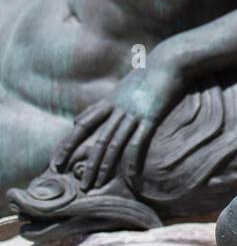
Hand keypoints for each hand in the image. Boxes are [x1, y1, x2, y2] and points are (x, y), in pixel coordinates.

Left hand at [53, 45, 186, 189]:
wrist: (170, 61)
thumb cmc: (151, 72)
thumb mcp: (126, 85)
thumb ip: (111, 101)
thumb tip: (102, 109)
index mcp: (110, 101)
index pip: (82, 124)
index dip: (68, 143)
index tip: (57, 160)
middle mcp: (118, 109)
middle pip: (96, 139)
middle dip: (86, 163)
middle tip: (80, 184)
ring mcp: (133, 113)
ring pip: (113, 143)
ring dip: (103, 166)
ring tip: (96, 184)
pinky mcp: (150, 117)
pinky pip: (138, 142)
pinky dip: (132, 161)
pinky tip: (130, 177)